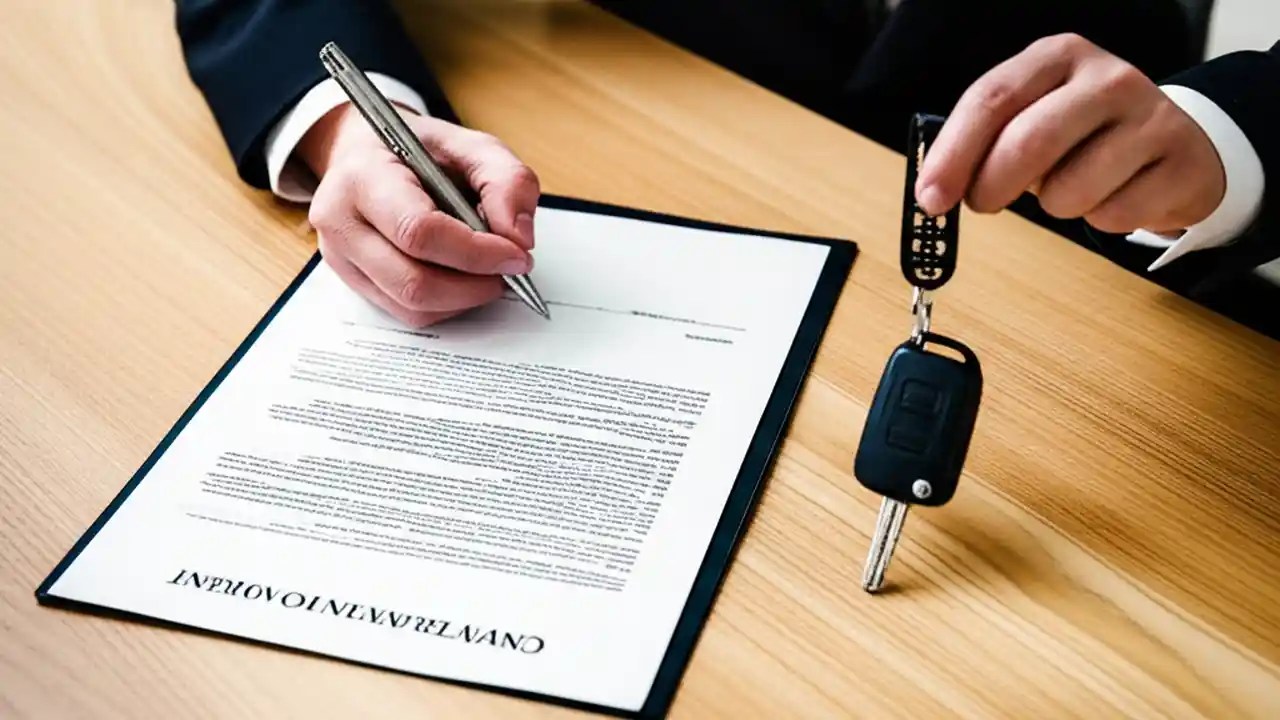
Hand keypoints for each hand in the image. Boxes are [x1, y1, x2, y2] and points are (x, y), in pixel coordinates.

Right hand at [298, 104, 538, 326]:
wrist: (370, 154)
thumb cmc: (419, 150)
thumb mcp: (471, 146)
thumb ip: (507, 181)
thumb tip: (520, 238)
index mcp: (363, 176)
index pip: (418, 232)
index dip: (476, 252)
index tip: (516, 255)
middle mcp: (340, 221)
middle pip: (413, 282)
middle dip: (474, 285)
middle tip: (508, 270)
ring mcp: (340, 258)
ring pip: (411, 307)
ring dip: (464, 299)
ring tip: (488, 272)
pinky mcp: (353, 283)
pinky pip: (407, 314)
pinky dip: (447, 305)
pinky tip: (462, 278)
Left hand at [916, 34, 1224, 235]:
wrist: (1175, 146)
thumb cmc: (1084, 137)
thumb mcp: (1032, 119)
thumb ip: (985, 144)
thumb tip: (934, 189)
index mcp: (1057, 58)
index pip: (992, 99)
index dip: (953, 154)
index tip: (930, 198)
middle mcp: (1106, 78)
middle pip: (1029, 141)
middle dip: (991, 186)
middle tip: (981, 204)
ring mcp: (1151, 117)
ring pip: (1070, 189)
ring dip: (1055, 206)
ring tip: (1071, 187)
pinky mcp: (1180, 163)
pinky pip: (1113, 215)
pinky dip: (1100, 219)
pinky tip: (1114, 195)